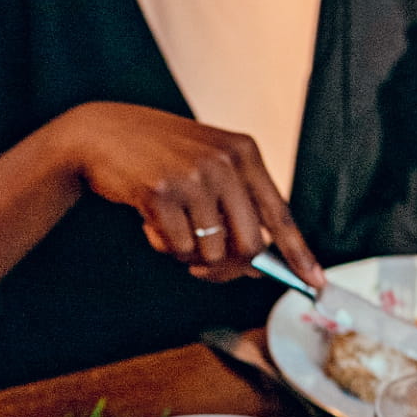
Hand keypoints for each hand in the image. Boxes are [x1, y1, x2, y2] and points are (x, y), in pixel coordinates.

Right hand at [55, 101, 322, 286]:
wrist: (102, 133)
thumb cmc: (157, 155)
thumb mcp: (206, 166)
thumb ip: (234, 206)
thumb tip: (257, 265)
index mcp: (243, 152)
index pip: (279, 213)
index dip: (298, 253)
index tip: (315, 283)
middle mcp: (224, 162)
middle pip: (250, 245)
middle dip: (229, 266)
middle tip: (203, 265)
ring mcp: (193, 176)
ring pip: (213, 252)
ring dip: (190, 255)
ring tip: (169, 229)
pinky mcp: (161, 193)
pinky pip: (179, 248)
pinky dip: (164, 246)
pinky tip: (150, 223)